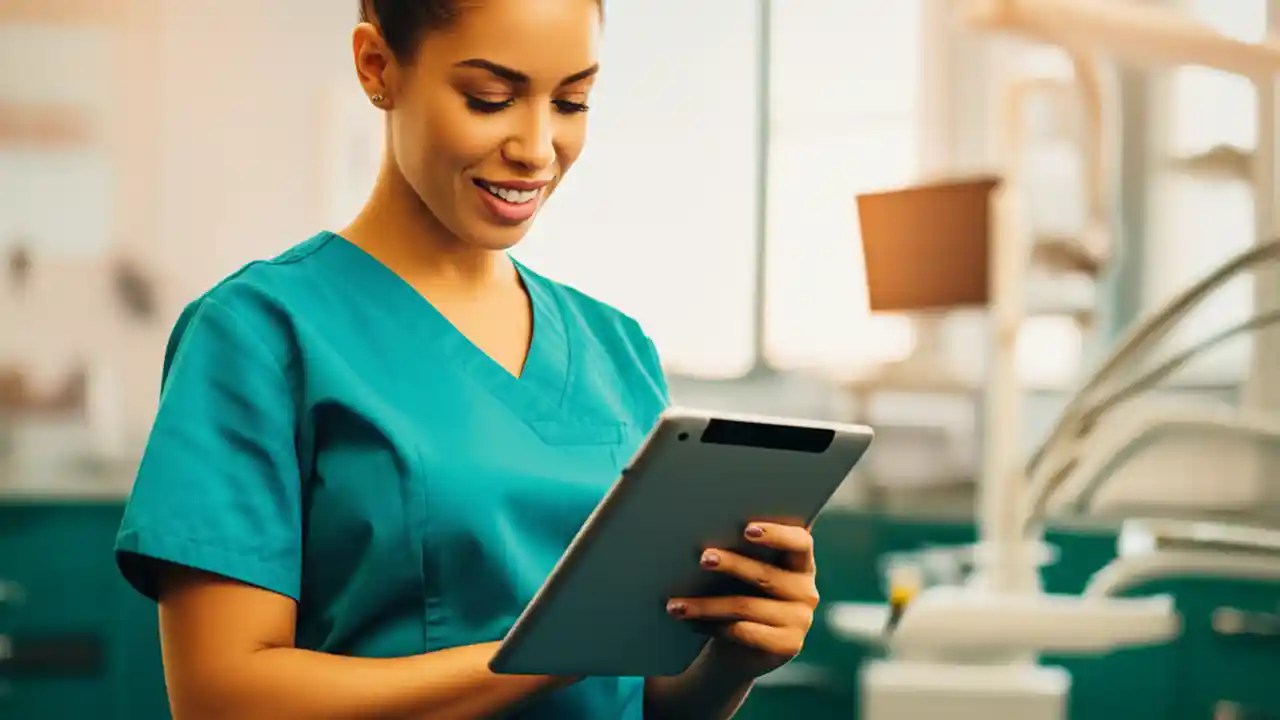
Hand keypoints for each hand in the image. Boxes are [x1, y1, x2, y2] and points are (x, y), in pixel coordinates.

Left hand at [666, 522, 819, 680]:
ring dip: (705, 604)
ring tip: (675, 605)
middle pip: (766, 574)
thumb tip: (699, 532)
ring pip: (745, 606)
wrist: (739, 649)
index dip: (776, 534)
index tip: (746, 529)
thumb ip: (739, 552)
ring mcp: (800, 621)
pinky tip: (690, 622)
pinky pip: (743, 631)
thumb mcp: (741, 574)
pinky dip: (712, 625)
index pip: (801, 542)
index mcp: (800, 564)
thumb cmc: (737, 595)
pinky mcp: (787, 646)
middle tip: (702, 559)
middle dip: (731, 564)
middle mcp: (806, 591)